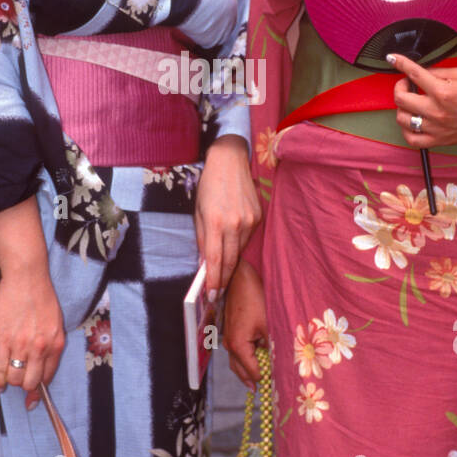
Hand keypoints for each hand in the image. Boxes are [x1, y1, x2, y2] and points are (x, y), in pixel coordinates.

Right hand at [0, 266, 65, 411]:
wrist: (27, 278)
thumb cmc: (42, 298)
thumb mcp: (55, 324)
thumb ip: (50, 345)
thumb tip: (41, 365)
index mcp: (56, 344)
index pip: (47, 377)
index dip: (38, 390)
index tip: (33, 399)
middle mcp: (40, 348)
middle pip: (30, 382)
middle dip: (24, 386)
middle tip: (18, 382)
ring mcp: (21, 345)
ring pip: (14, 378)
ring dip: (10, 382)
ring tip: (7, 380)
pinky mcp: (2, 340)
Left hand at [194, 135, 261, 298]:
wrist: (230, 161)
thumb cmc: (209, 185)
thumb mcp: (199, 211)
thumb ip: (202, 238)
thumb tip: (204, 263)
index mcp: (215, 222)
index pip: (215, 260)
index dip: (213, 280)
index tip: (211, 295)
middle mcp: (235, 224)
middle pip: (230, 261)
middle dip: (223, 279)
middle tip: (217, 293)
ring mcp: (250, 221)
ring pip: (239, 251)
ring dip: (231, 261)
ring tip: (223, 271)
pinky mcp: (258, 217)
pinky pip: (247, 238)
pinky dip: (238, 244)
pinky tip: (232, 243)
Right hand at [222, 258, 267, 389]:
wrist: (240, 277)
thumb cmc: (256, 298)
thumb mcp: (269, 324)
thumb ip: (273, 346)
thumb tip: (280, 363)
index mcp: (238, 345)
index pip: (252, 371)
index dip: (265, 379)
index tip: (278, 385)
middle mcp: (230, 344)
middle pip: (240, 370)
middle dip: (252, 379)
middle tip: (265, 391)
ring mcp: (228, 337)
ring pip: (237, 361)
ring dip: (248, 370)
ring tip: (260, 380)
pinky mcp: (231, 330)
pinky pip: (238, 350)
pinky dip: (246, 358)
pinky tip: (257, 358)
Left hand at [389, 52, 456, 148]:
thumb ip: (437, 73)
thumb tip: (420, 73)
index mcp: (443, 92)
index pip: (413, 74)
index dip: (399, 63)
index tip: (392, 58)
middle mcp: (437, 111)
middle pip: (401, 99)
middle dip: (400, 86)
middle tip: (407, 83)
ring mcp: (437, 128)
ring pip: (402, 120)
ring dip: (402, 108)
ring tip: (411, 102)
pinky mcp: (441, 140)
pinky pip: (413, 140)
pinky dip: (407, 130)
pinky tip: (412, 121)